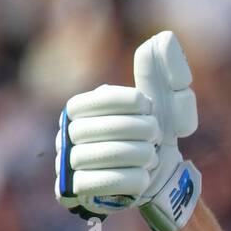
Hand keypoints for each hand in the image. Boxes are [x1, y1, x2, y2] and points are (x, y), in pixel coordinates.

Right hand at [55, 30, 200, 230]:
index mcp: (80, 107)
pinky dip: (124, 181)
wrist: (157, 181)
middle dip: (135, 132)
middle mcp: (66, 132)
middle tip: (156, 136)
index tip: (150, 108)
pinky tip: (143, 179)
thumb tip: (162, 40)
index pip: (98, 99)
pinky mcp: (73, 191)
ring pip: (93, 156)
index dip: (127, 102)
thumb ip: (162, 72)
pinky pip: (93, 184)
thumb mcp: (164, 102)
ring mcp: (66, 162)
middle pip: (95, 128)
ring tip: (152, 158)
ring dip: (132, 156)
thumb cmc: (155, 137)